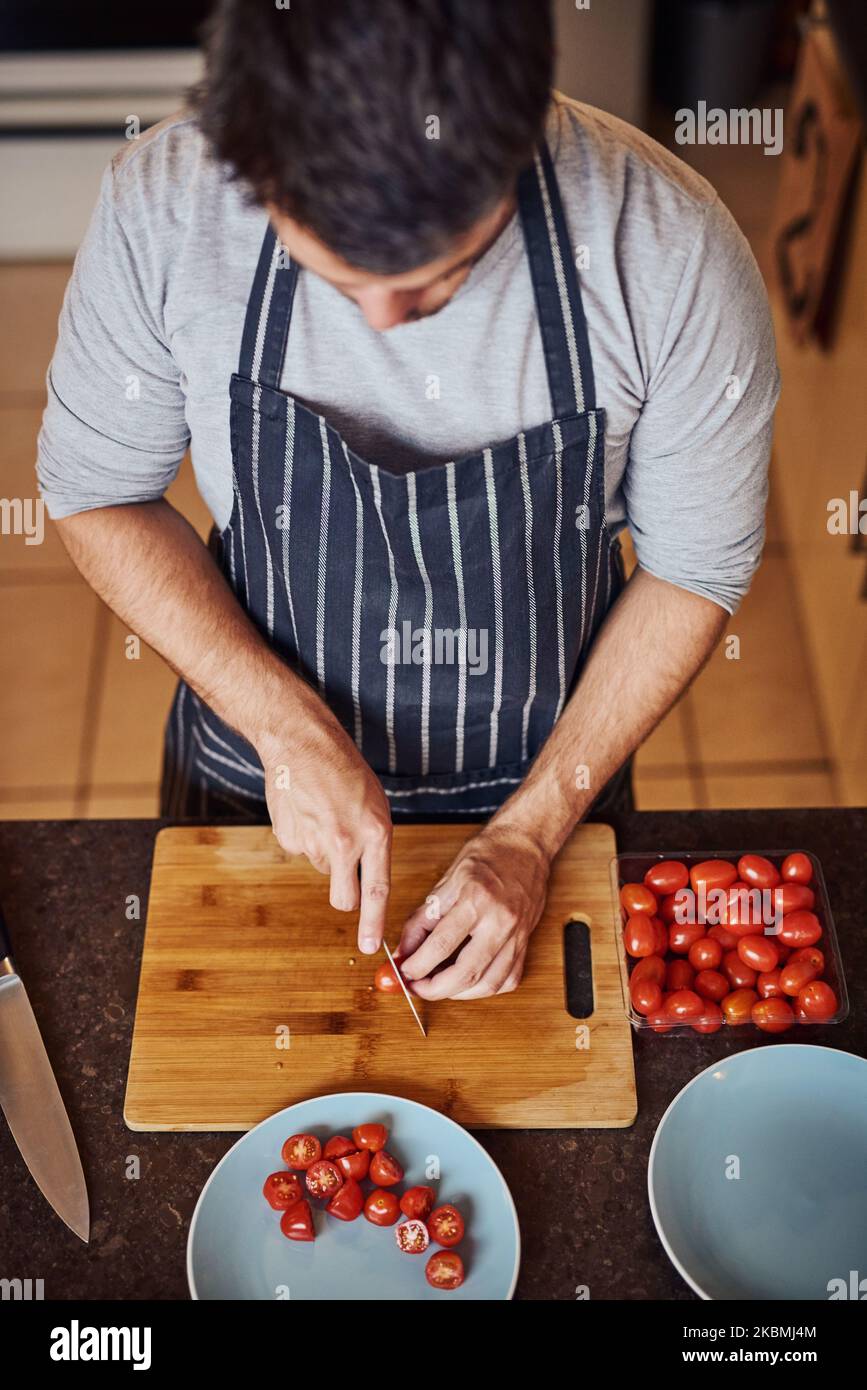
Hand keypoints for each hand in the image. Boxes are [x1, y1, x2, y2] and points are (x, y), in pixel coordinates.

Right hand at [258, 705, 391, 953]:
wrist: (302, 744)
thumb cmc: (344, 770)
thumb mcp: (374, 806)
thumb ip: (373, 844)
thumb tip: (364, 876)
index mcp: (375, 833)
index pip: (376, 890)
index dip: (373, 923)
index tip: (370, 947)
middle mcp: (345, 843)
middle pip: (343, 898)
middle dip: (345, 897)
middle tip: (344, 868)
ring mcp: (313, 843)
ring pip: (322, 868)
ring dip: (325, 852)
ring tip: (325, 815)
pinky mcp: (289, 839)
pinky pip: (302, 851)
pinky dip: (305, 837)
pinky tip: (306, 811)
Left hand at [397, 823, 550, 999]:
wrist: (526, 846)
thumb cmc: (487, 856)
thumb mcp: (446, 881)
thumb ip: (422, 920)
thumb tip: (403, 951)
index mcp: (476, 900)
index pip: (441, 945)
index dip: (417, 966)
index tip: (403, 973)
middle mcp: (500, 921)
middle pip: (466, 973)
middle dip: (435, 990)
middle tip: (416, 988)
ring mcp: (517, 935)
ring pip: (488, 984)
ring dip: (459, 994)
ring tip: (439, 987)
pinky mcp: (526, 943)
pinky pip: (508, 979)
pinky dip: (485, 988)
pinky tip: (469, 982)